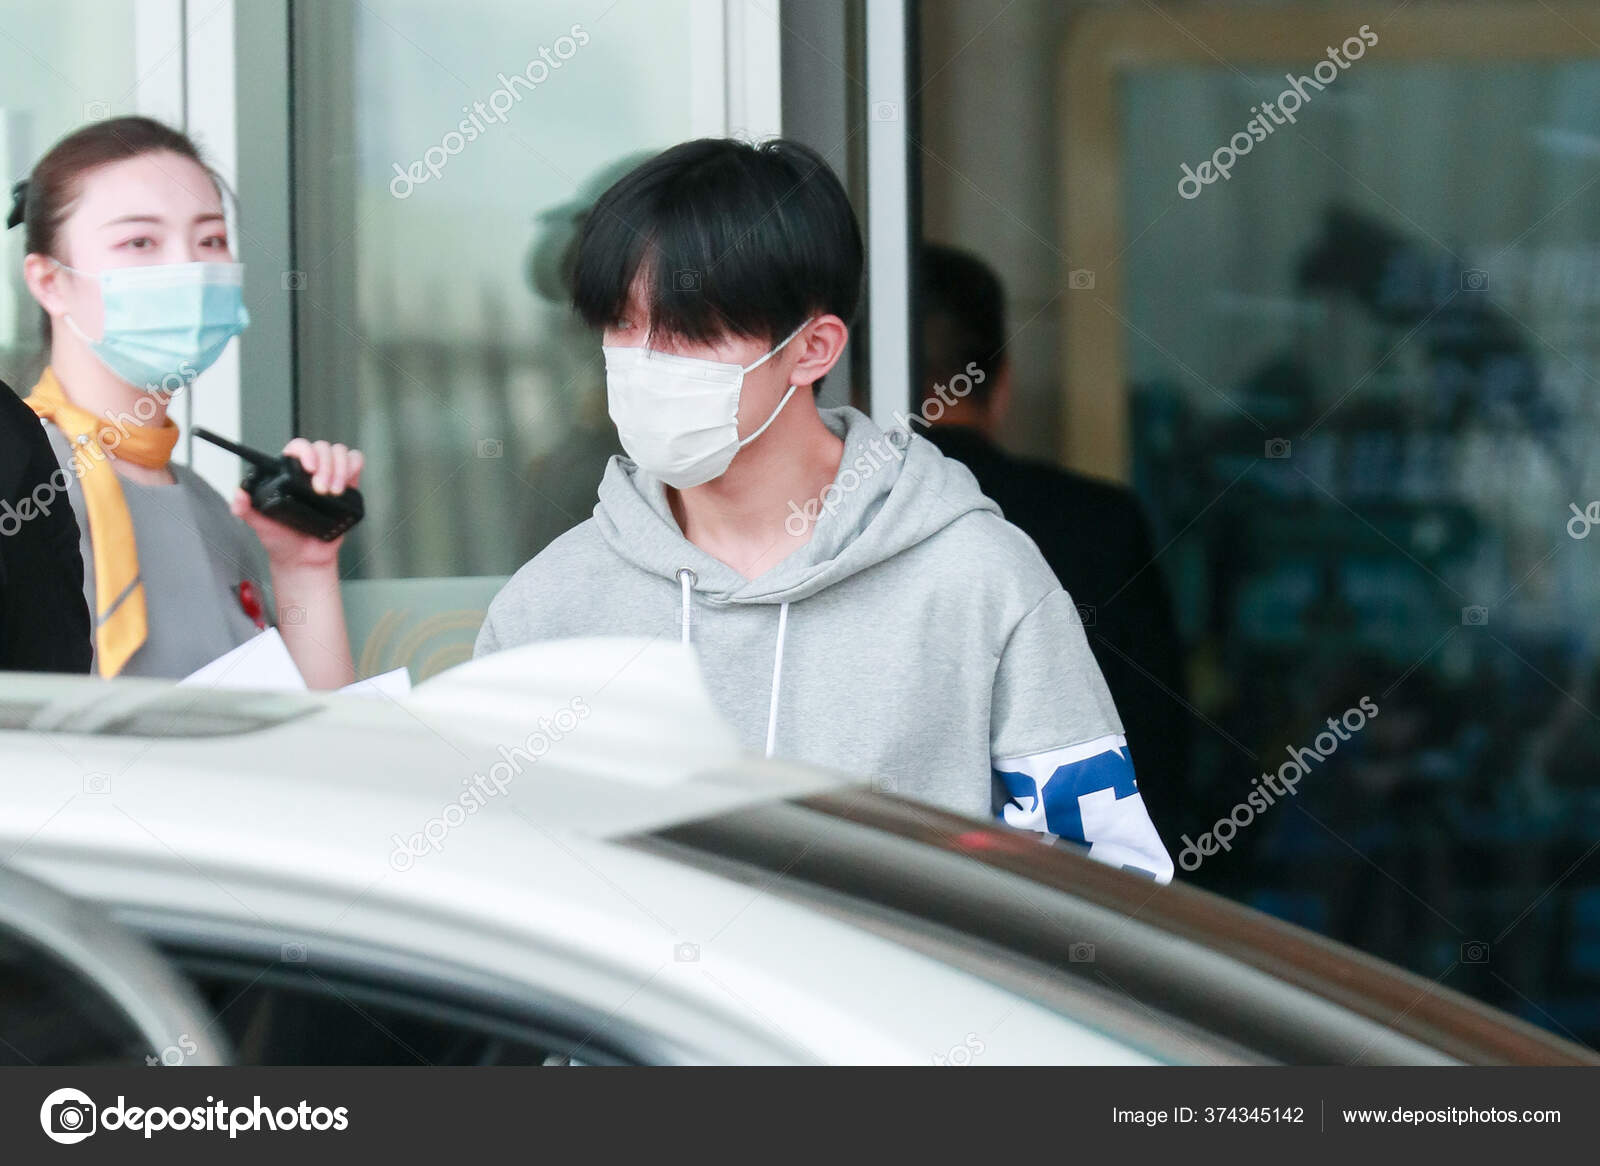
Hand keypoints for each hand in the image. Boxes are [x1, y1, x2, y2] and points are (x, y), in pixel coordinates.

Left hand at [232, 438, 364, 569]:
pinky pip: (355, 464)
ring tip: (334, 492)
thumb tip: (238, 494)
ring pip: (340, 453)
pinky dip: (354, 468)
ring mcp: (329, 477)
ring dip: (340, 469)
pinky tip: (346, 485)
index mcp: (288, 474)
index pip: (299, 448)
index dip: (307, 452)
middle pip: (323, 448)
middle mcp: (309, 472)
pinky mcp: (347, 487)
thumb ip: (245, 510)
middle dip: (326, 467)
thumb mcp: (260, 525)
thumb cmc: (282, 541)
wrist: (304, 559)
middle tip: (321, 490)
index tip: (309, 468)